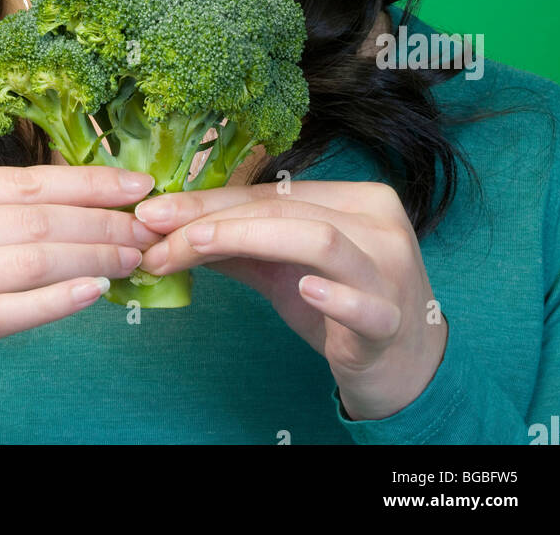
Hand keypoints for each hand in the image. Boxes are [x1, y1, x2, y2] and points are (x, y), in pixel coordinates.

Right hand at [0, 165, 162, 398]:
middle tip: (146, 227)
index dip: (85, 182)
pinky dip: (59, 302)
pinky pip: (10, 312)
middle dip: (101, 222)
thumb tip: (76, 193)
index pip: (21, 181)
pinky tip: (97, 292)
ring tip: (132, 259)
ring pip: (30, 262)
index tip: (134, 184)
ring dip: (93, 259)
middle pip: (33, 220)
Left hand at [135, 179, 447, 420]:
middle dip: (211, 220)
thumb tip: (168, 229)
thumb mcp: (286, 269)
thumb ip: (239, 246)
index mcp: (354, 199)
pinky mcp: (391, 319)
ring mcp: (388, 270)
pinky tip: (305, 289)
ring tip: (195, 247)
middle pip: (283, 210)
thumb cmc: (342, 307)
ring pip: (317, 239)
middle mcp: (377, 222)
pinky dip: (332, 294)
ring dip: (246, 240)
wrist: (406, 366)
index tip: (153, 213)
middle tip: (155, 235)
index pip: (270, 193)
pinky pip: (362, 301)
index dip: (207, 201)